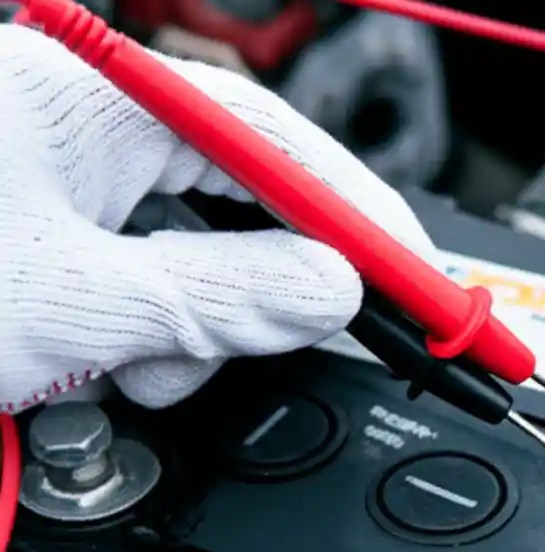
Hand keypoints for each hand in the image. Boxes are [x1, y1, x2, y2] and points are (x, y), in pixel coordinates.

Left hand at [0, 25, 437, 411]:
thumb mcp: (70, 306)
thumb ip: (216, 297)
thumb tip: (327, 292)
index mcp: (86, 99)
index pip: (271, 142)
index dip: (358, 216)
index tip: (419, 274)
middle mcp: (75, 122)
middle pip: (233, 201)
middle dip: (254, 290)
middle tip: (295, 340)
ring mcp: (52, 176)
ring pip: (182, 251)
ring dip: (182, 329)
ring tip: (134, 372)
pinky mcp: (36, 230)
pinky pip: (128, 273)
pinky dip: (134, 331)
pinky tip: (99, 364)